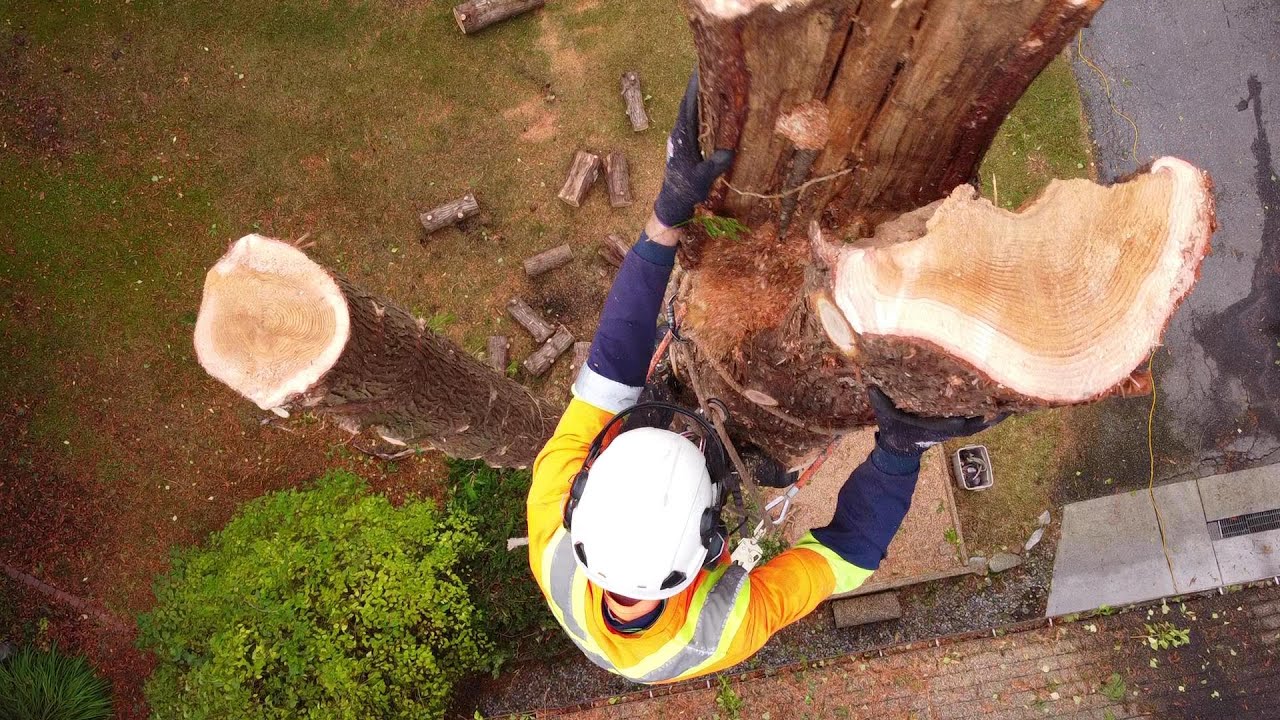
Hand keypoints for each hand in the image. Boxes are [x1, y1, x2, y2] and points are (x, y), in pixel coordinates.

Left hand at [652, 71, 734, 227]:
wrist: (673, 203)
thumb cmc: (686, 190)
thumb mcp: (701, 178)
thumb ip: (713, 165)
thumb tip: (728, 152)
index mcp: (681, 136)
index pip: (687, 106)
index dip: (694, 88)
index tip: (700, 70)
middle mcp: (679, 133)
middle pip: (689, 103)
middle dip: (699, 86)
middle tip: (712, 68)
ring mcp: (681, 138)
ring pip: (691, 112)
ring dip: (701, 97)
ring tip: (715, 82)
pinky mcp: (685, 144)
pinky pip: (694, 121)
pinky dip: (703, 110)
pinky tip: (714, 108)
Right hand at [868, 386, 1006, 456]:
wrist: (901, 447)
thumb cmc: (895, 431)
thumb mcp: (886, 417)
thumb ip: (880, 402)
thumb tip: (871, 385)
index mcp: (935, 428)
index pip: (955, 423)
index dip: (970, 416)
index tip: (983, 408)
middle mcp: (950, 428)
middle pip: (977, 423)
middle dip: (993, 413)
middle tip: (1012, 399)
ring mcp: (955, 427)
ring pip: (981, 421)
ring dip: (997, 413)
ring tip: (1015, 399)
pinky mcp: (957, 424)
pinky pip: (979, 419)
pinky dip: (992, 413)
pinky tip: (1003, 403)